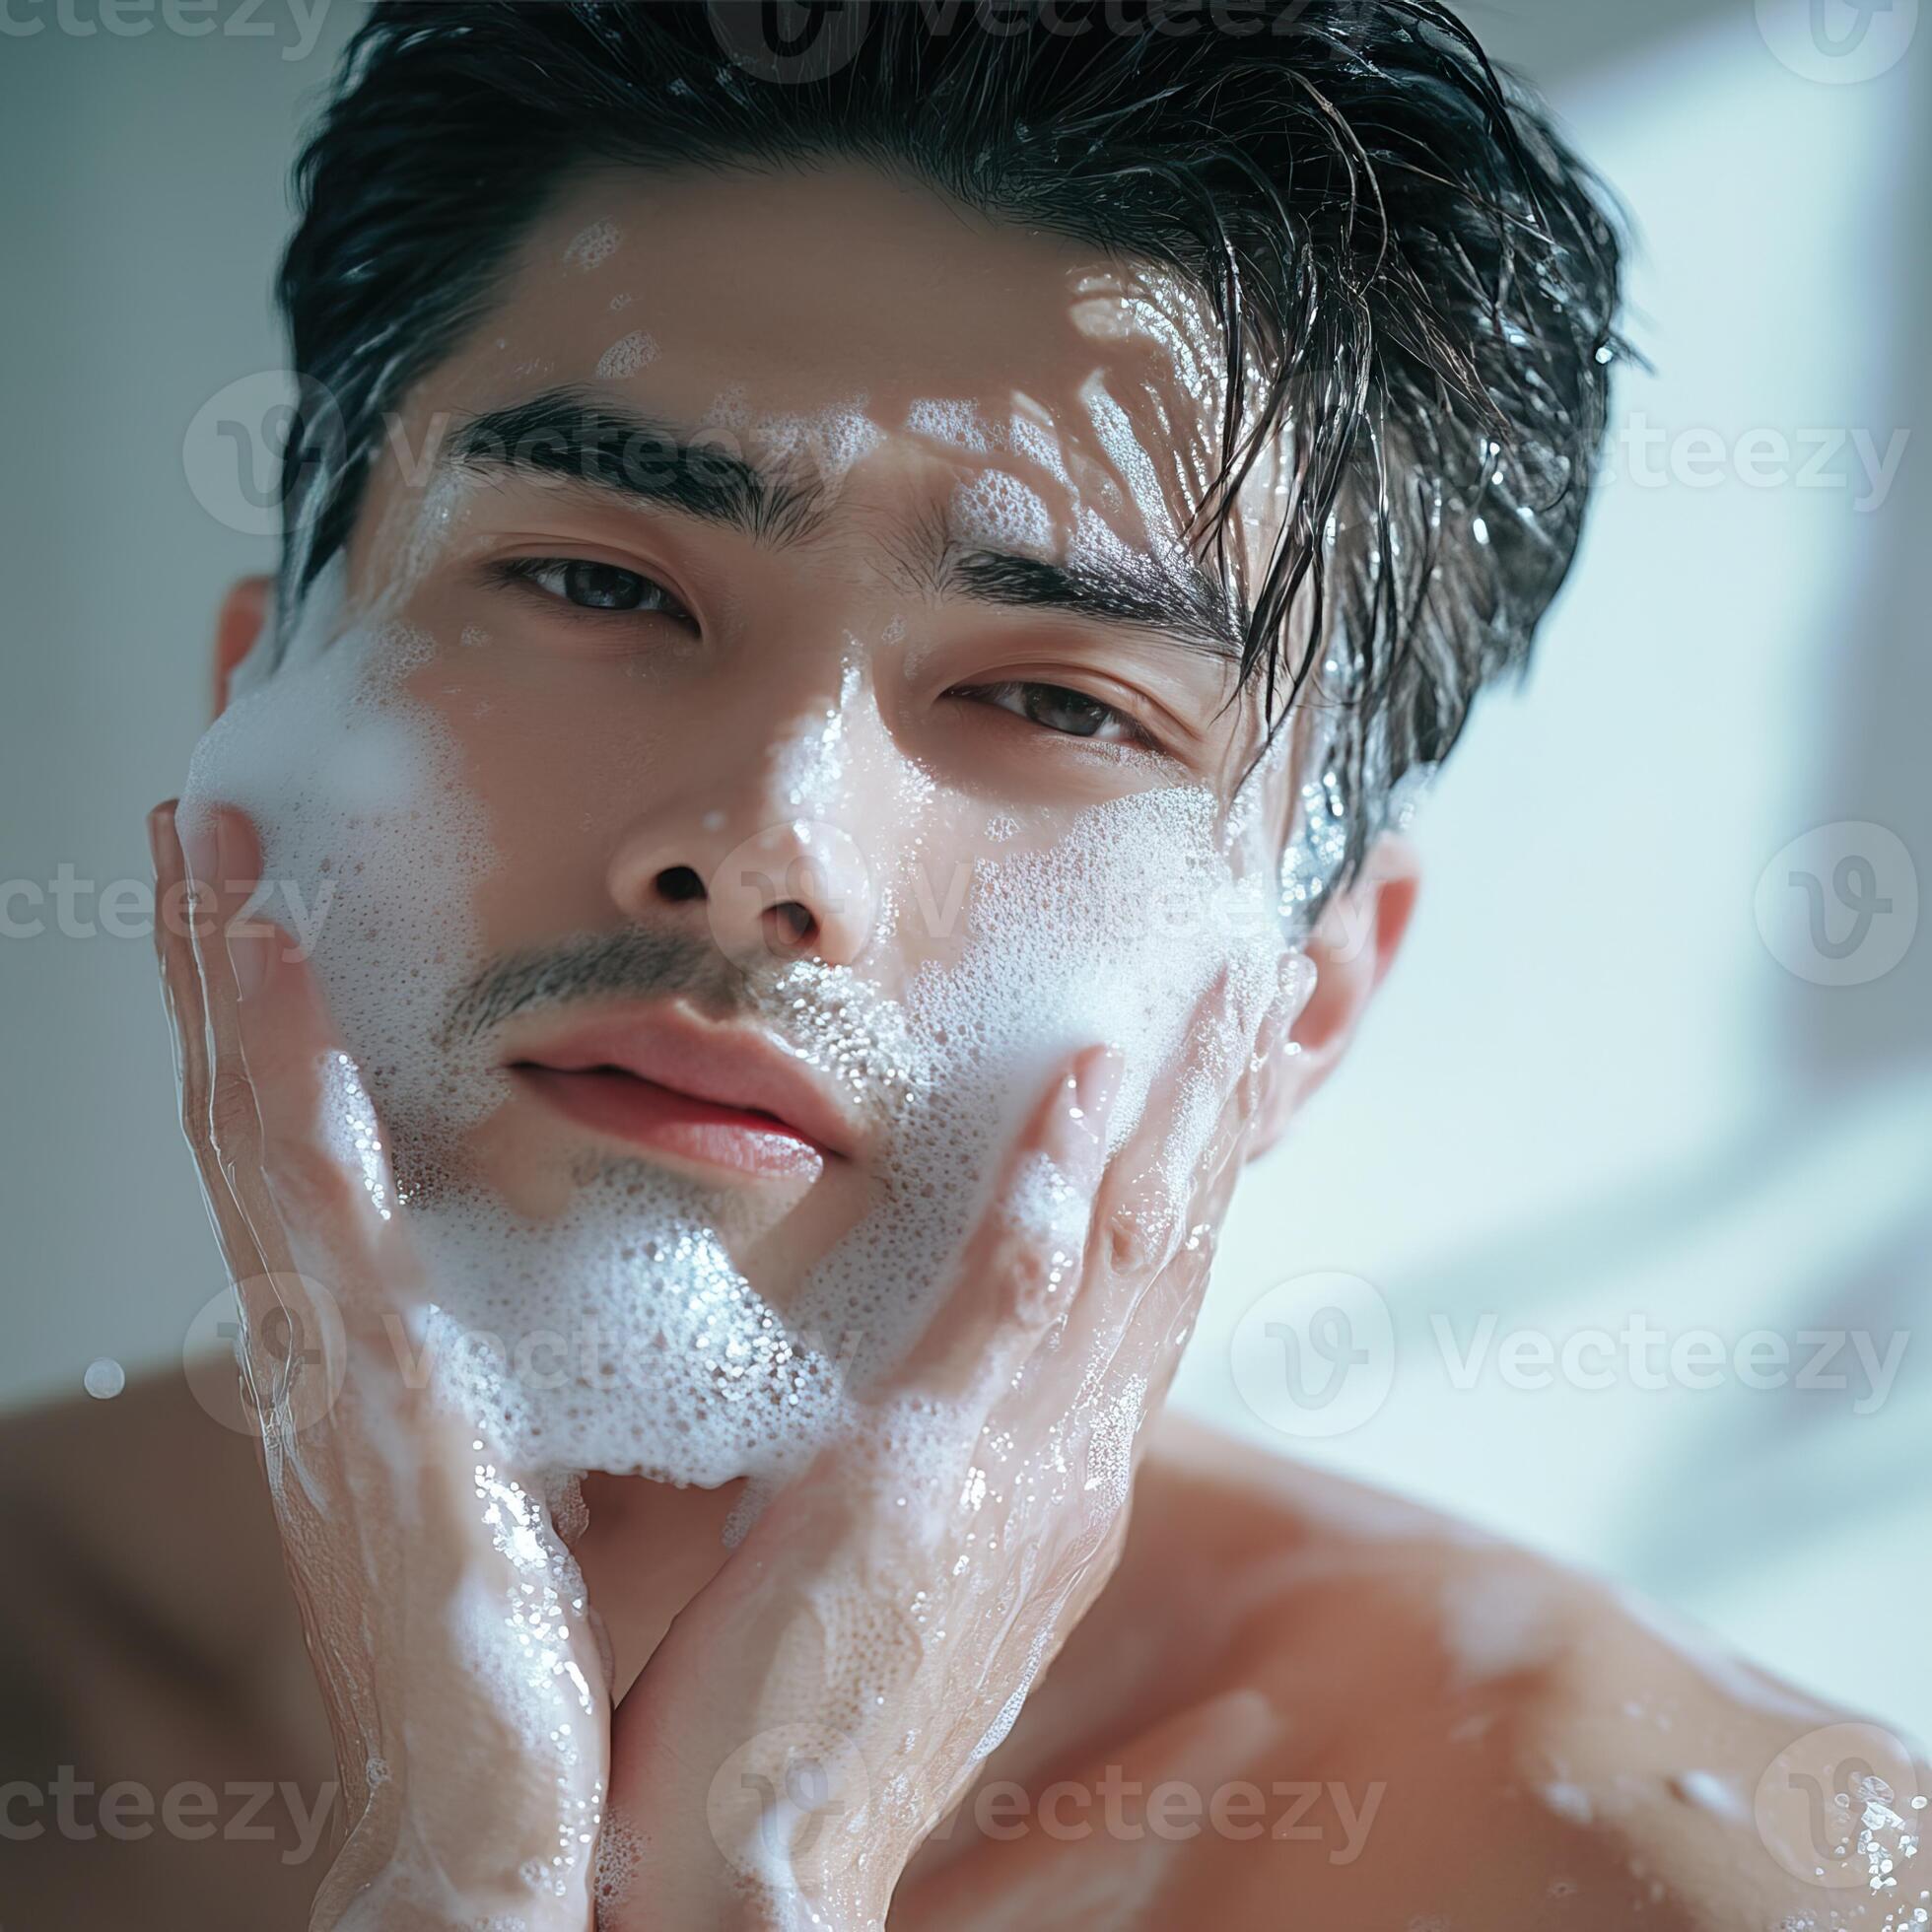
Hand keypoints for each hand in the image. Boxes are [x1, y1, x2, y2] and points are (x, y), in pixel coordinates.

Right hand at [150, 800, 611, 1930]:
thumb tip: (662, 1228)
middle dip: (220, 923)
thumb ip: (603, 1326)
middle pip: (258, 1086)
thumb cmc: (575, 1641)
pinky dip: (281, 1095)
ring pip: (256, 1128)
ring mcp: (335, 1371)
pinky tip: (262, 975)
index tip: (270, 841)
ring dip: (225, 969)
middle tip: (204, 770)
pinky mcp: (371, 1417)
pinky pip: (316, 1228)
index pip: (317, 1112)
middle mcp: (333, 1334)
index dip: (273, 979)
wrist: (544, 1830)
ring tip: (204, 816)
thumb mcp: (597, 1439)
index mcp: (385, 1331)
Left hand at [598, 966, 1295, 1928]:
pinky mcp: (937, 1468)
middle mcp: (1079, 1466)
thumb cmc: (800, 1730)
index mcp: (1066, 1489)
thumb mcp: (895, 1581)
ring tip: (1219, 969)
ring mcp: (1024, 1463)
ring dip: (1178, 1095)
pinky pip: (1023, 1283)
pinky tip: (1084, 1067)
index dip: (1194, 1171)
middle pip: (1178, 1242)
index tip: (1215, 1069)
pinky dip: (1062, 1166)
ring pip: (1134, 1237)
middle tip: (1266, 965)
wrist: (760, 1885)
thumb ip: (923, 1470)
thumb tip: (897, 1386)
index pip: (1152, 1295)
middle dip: (1225, 1100)